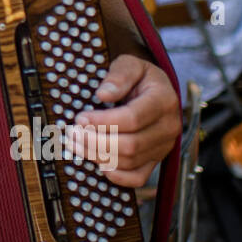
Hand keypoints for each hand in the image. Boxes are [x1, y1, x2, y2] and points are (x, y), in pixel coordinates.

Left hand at [66, 54, 180, 187]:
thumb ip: (119, 75)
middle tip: (73, 133)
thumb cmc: (140, 77)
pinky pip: (138, 177)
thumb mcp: (132, 64)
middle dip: (96, 141)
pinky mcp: (156, 159)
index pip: (132, 118)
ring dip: (98, 156)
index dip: (102, 122)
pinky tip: (98, 164)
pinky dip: (117, 176)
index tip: (80, 118)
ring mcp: (164, 146)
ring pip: (130, 161)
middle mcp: (168, 127)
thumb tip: (103, 94)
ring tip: (76, 145)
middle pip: (130, 145)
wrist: (155, 89)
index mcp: (164, 100)